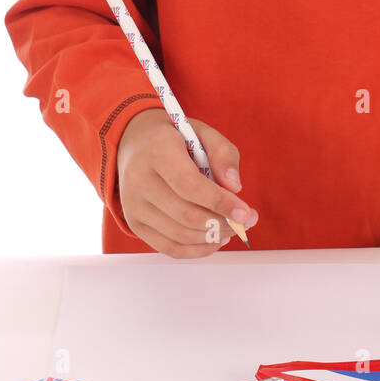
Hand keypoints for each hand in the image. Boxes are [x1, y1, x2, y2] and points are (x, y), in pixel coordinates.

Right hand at [115, 109, 258, 257]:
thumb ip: (223, 153)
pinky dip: (197, 249)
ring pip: (179, 235)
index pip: (189, 185)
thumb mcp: (202, 131)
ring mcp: (133, 205)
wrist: (135, 142)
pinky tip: (215, 239)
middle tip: (246, 221)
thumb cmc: (173, 138)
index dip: (219, 202)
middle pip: (185, 215)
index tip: (245, 213)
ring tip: (233, 228)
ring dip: (213, 237)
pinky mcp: (134, 223)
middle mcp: (139, 179)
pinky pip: (169, 247)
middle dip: (222, 223)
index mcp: (157, 150)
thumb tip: (234, 187)